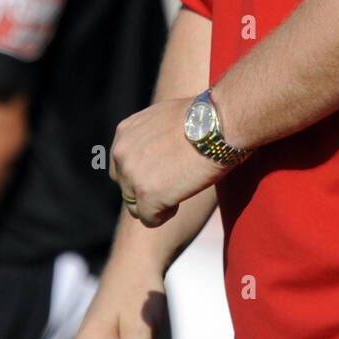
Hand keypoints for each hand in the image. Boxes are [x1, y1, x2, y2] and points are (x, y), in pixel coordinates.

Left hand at [109, 98, 225, 226]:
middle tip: (174, 182)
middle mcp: (122, 154)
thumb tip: (154, 152)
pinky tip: (180, 200)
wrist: (216, 125)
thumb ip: (149, 137)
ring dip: (155, 204)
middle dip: (147, 189)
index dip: (142, 173)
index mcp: (125, 133)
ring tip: (179, 190)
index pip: (121, 167)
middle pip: (127, 189)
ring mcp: (132, 176)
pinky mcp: (147, 195)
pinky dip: (165, 215)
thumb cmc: (201, 119)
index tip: (164, 171)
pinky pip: (150, 219)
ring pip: (136, 208)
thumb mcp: (163, 119)